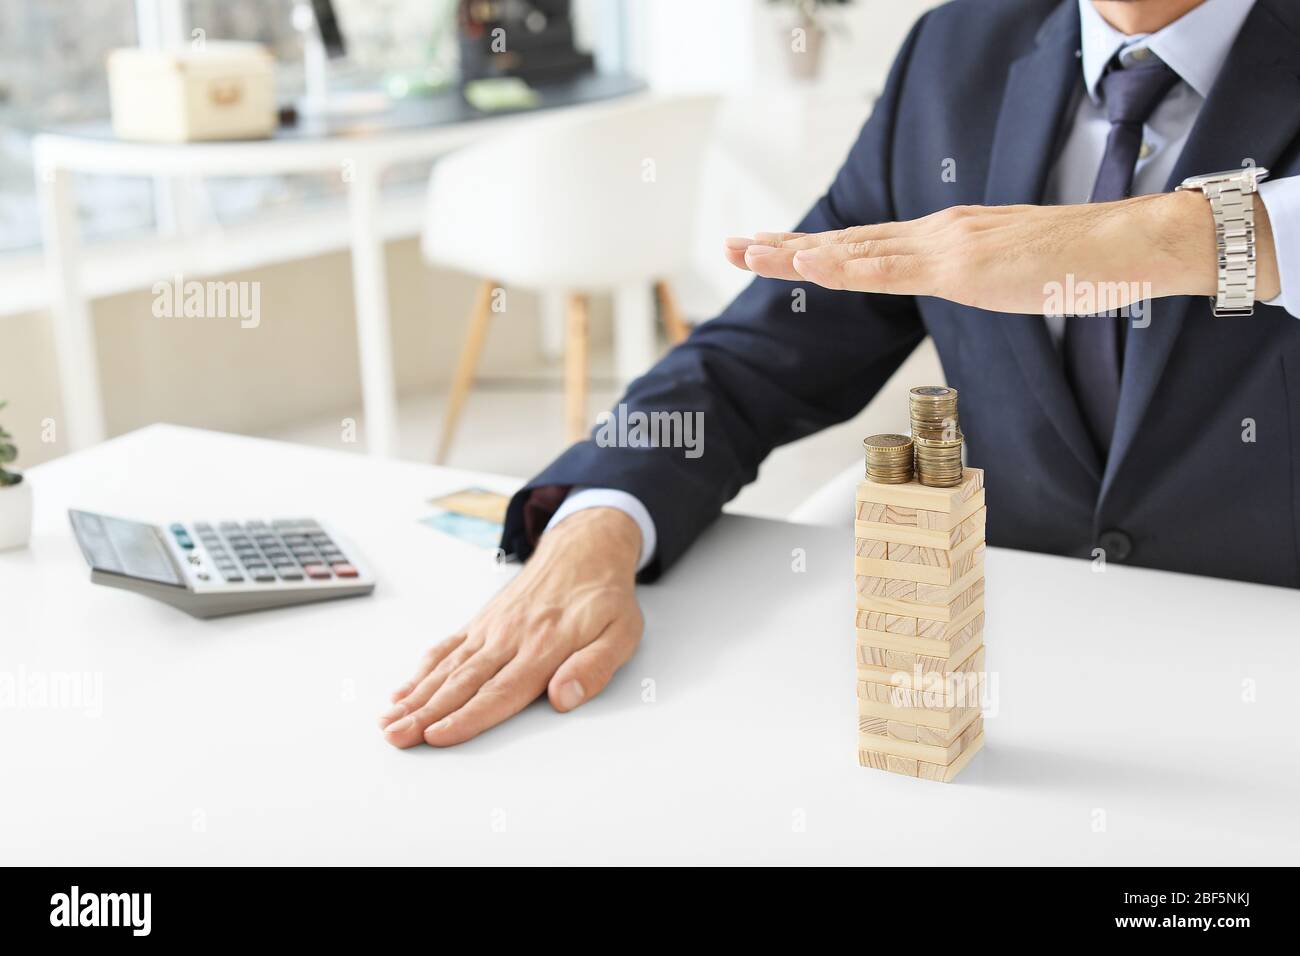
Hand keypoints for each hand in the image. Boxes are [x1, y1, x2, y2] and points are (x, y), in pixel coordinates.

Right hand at [379, 507, 643, 747]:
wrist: (584, 549)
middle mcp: (510, 637)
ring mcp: (491, 629)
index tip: (438, 736)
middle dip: (427, 714)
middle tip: (397, 738)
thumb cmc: (603, 597)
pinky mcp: (482, 622)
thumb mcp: (621, 633)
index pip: (501, 691)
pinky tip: (403, 693)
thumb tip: (563, 698)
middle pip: (463, 683)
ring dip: (416, 697)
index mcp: (545, 646)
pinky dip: (422, 671)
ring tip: (389, 723)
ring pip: (447, 668)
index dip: (468, 717)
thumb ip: (593, 668)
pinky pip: (447, 648)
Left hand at [724, 191, 1279, 312]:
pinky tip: (808, 264)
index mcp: (944, 237)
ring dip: (797, 253)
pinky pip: (889, 271)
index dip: (817, 246)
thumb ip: (974, 272)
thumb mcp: (1008, 270)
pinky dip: (842, 268)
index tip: (773, 248)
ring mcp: (944, 247)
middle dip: (785, 245)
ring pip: (856, 251)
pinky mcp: (959, 268)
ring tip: (748, 252)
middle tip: (733, 246)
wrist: (1123, 246)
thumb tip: (960, 279)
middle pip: (847, 242)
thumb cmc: (1076, 262)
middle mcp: (934, 233)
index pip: (867, 243)